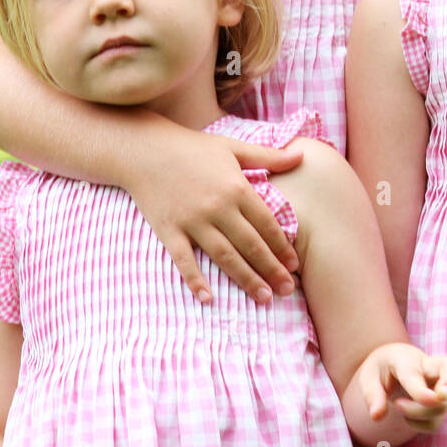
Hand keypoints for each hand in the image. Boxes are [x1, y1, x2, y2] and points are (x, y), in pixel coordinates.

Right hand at [127, 127, 304, 303]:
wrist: (144, 149)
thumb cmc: (192, 147)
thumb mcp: (233, 147)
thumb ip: (268, 156)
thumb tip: (302, 155)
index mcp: (236, 188)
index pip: (266, 224)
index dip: (282, 246)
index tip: (295, 265)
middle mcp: (218, 208)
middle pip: (250, 245)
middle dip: (271, 269)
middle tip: (287, 289)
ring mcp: (192, 221)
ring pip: (224, 257)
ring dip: (245, 279)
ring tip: (263, 298)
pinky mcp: (169, 231)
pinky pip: (184, 261)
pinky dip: (195, 280)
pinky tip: (208, 299)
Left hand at [358, 344, 446, 433]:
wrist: (392, 366)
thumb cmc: (381, 369)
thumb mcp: (368, 377)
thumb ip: (372, 395)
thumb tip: (377, 416)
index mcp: (406, 359)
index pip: (416, 376)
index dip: (422, 391)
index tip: (431, 400)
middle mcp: (428, 369)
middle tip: (442, 396)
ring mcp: (438, 387)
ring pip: (440, 406)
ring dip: (418, 415)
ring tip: (397, 405)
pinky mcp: (440, 404)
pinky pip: (434, 421)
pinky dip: (420, 424)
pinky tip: (408, 414)